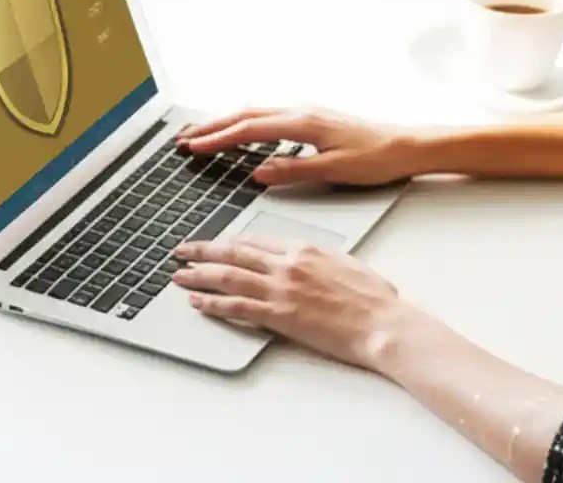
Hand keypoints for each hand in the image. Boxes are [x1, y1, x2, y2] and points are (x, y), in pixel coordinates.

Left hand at [172, 237, 414, 369]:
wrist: (383, 323)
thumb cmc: (374, 299)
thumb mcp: (346, 264)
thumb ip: (320, 260)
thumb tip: (311, 262)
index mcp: (305, 248)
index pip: (257, 239)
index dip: (232, 242)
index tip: (218, 244)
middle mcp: (288, 264)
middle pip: (234, 251)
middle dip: (203, 250)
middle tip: (183, 250)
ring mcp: (281, 289)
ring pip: (228, 275)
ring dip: (198, 275)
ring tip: (179, 276)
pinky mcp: (279, 315)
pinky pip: (236, 306)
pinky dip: (212, 304)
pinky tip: (198, 303)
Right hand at [177, 108, 428, 185]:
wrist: (406, 145)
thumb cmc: (377, 158)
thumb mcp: (334, 171)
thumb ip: (294, 171)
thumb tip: (259, 173)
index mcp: (303, 124)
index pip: (249, 131)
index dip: (217, 140)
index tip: (193, 147)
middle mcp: (301, 113)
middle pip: (245, 116)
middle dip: (211, 127)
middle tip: (184, 139)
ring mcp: (305, 114)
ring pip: (255, 114)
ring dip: (226, 123)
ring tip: (202, 135)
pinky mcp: (311, 120)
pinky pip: (268, 118)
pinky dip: (245, 124)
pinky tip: (240, 133)